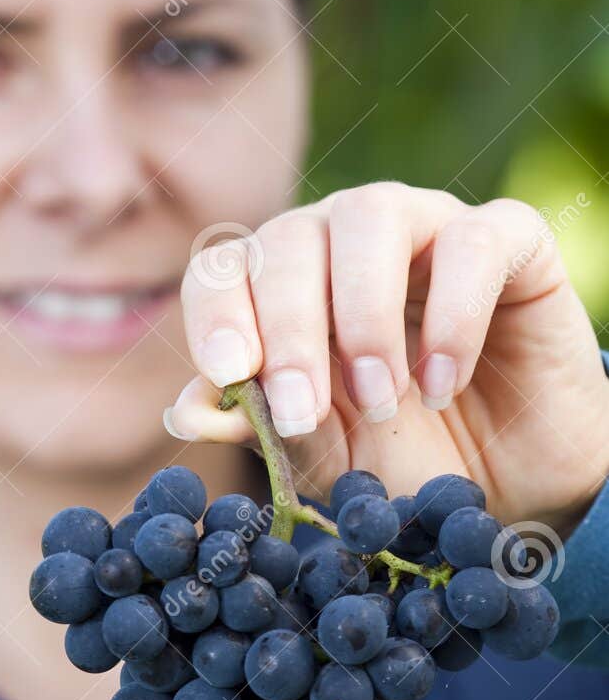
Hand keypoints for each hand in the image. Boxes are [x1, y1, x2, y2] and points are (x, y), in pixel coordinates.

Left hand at [169, 183, 608, 536]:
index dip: (218, 313)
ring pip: (371, 212)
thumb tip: (186, 412)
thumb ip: (263, 431)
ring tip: (381, 398)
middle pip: (290, 238)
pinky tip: (441, 381)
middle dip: (289, 330)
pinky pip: (473, 238)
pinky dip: (452, 311)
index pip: (224, 267)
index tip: (230, 375)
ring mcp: (427, 228)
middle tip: (306, 411)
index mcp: (282, 285)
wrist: (513, 487)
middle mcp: (345, 240)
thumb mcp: (325, 460)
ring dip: (362, 313)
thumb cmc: (405, 459)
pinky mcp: (510, 241)